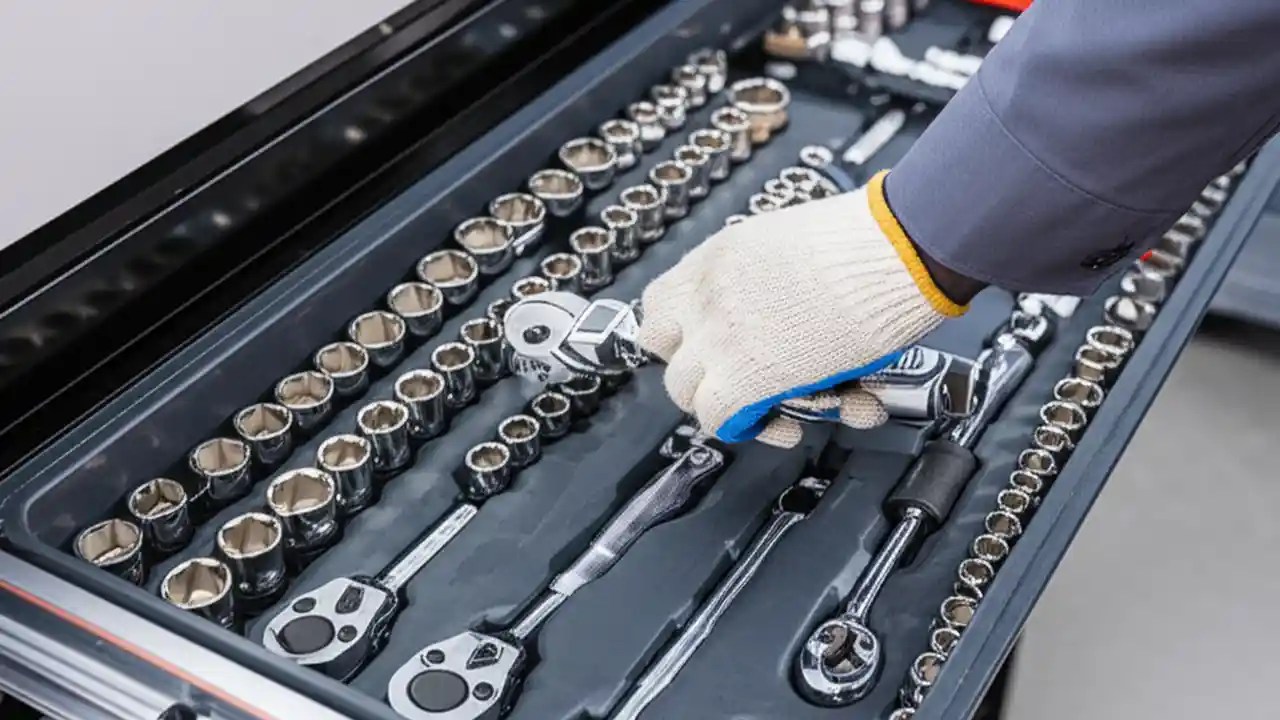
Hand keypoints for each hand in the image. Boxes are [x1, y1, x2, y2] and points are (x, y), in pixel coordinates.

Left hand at [637, 172, 966, 446]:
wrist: (889, 253)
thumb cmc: (862, 241)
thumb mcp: (785, 242)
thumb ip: (760, 275)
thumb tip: (771, 299)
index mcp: (713, 260)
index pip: (658, 305)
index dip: (680, 332)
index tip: (702, 343)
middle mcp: (704, 298)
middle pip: (664, 352)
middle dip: (697, 371)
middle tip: (734, 379)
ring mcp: (718, 339)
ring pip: (685, 391)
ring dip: (722, 403)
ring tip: (763, 409)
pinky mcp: (744, 378)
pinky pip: (718, 419)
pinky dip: (749, 428)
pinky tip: (782, 426)